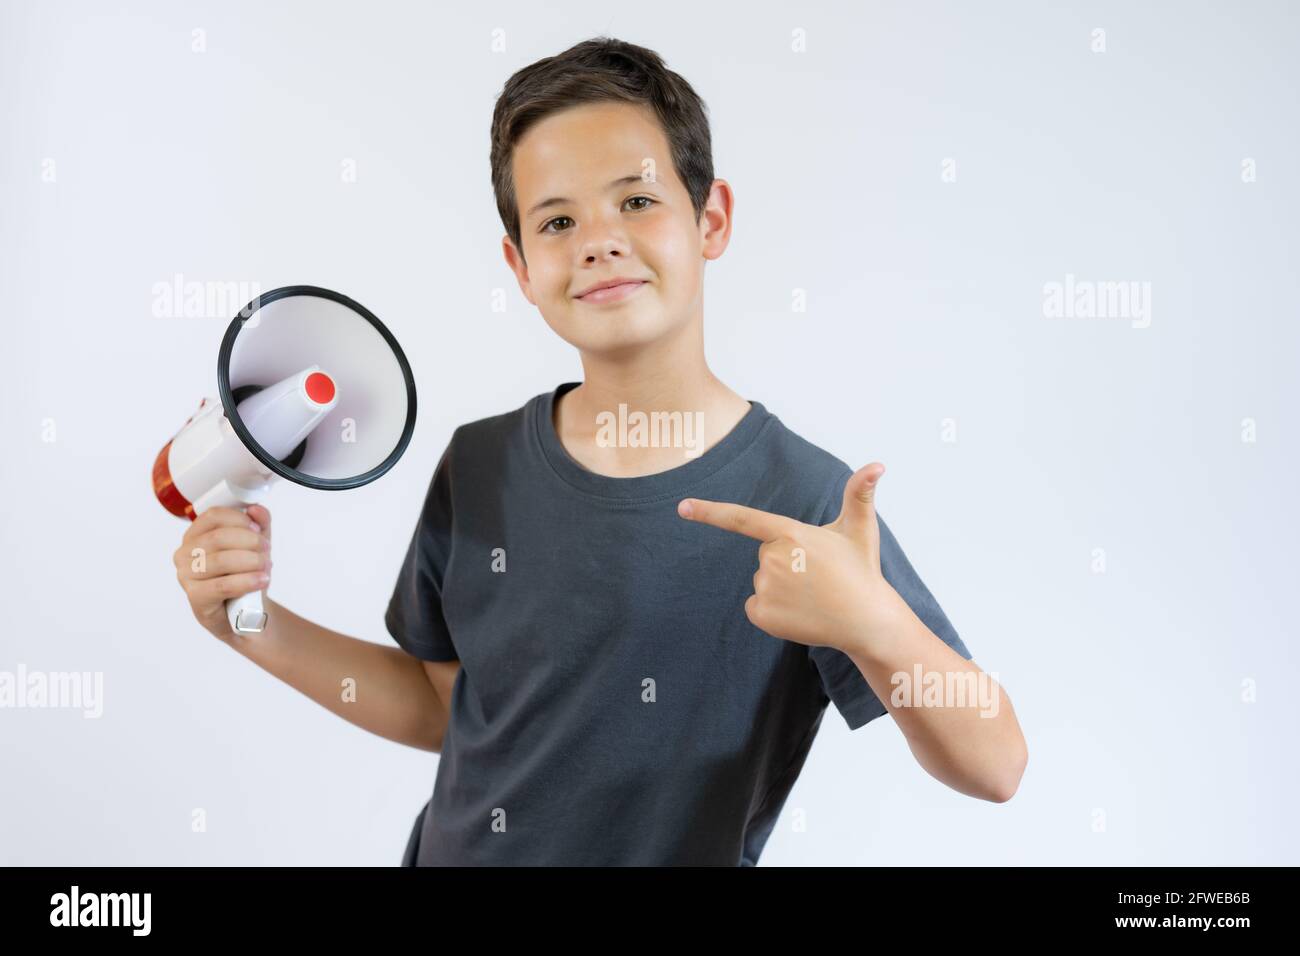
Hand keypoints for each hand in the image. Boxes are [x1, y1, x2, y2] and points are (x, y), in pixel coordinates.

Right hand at [172, 503, 272, 642]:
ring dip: (251, 562)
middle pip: (218, 538)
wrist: (246, 611)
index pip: (213, 516)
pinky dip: (247, 581)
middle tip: (267, 551)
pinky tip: (262, 580)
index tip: (258, 530)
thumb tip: (256, 509)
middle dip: (250, 542)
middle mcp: (185, 554)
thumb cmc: (244, 574)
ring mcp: (186, 576)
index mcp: (195, 535)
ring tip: (266, 568)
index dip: (239, 520)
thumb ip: (259, 524)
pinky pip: (223, 585)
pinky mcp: (195, 597)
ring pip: (222, 561)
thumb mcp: (255, 545)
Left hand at [677, 463, 904, 654]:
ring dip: (783, 587)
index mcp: (790, 533)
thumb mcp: (861, 528)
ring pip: (762, 581)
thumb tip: (879, 464)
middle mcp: (772, 559)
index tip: (682, 506)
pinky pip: (756, 607)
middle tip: (817, 575)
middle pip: (765, 556)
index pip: (742, 518)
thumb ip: (859, 492)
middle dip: (786, 562)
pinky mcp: (762, 614)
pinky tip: (800, 613)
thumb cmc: (862, 571)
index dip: (709, 512)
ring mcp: (765, 588)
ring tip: (814, 595)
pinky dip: (774, 611)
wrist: (867, 621)